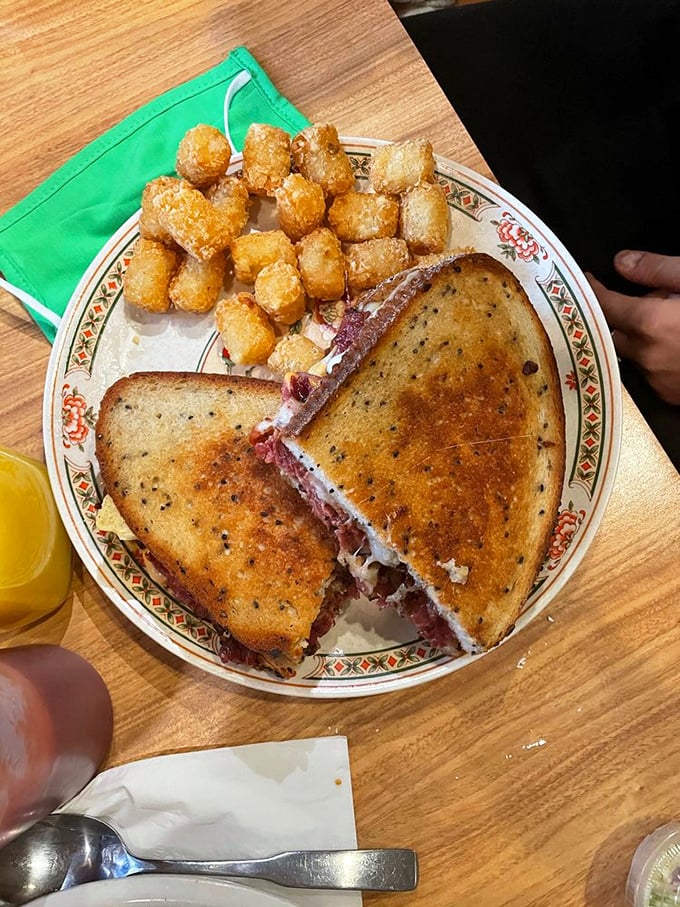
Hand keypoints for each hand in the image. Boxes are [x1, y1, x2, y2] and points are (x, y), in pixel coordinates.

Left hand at [588, 250, 679, 404]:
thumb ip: (659, 270)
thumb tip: (624, 262)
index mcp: (651, 325)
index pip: (604, 306)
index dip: (593, 290)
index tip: (589, 280)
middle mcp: (648, 357)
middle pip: (612, 333)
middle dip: (618, 314)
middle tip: (640, 297)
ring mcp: (659, 381)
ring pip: (632, 354)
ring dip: (639, 337)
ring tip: (669, 320)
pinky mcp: (671, 396)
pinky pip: (650, 373)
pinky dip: (656, 356)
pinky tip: (679, 344)